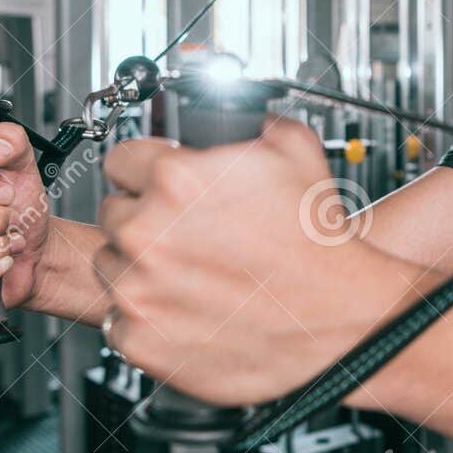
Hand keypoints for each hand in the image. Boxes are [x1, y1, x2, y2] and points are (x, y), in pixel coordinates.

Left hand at [93, 117, 406, 406]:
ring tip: (194, 272)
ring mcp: (139, 290)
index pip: (119, 158)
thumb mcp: (297, 151)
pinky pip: (121, 318)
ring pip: (110, 264)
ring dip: (141, 266)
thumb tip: (232, 112)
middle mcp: (147, 233)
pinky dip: (149, 314)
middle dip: (144, 218)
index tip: (158, 184)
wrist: (342, 322)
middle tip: (188, 233)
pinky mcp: (140, 340)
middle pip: (112, 212)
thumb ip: (248, 122)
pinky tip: (190, 307)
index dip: (145, 170)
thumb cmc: (320, 246)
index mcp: (175, 180)